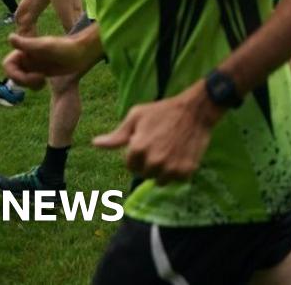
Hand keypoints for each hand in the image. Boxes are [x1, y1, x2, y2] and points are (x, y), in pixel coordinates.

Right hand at [1, 32, 99, 88]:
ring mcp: (32, 65)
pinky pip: (30, 84)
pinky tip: (45, 82)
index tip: (31, 75)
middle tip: (40, 79)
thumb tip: (10, 37)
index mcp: (24, 50)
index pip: (7, 65)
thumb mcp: (45, 46)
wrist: (81, 53)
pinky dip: (34, 86)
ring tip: (43, 81)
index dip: (14, 74)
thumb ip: (27, 44)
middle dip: (24, 81)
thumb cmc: (65, 47)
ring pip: (20, 81)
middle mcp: (26, 57)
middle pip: (13, 75)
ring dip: (29, 84)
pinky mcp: (40, 72)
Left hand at [93, 83, 220, 184]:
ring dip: (162, 171)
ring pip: (159, 180)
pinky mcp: (186, 171)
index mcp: (137, 148)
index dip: (137, 156)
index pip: (130, 166)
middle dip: (149, 164)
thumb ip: (116, 135)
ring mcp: (170, 167)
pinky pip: (176, 180)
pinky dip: (177, 172)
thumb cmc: (163, 110)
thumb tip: (95, 144)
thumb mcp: (137, 116)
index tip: (147, 144)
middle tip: (160, 148)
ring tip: (170, 153)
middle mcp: (153, 161)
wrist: (195, 110)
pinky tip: (181, 156)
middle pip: (144, 174)